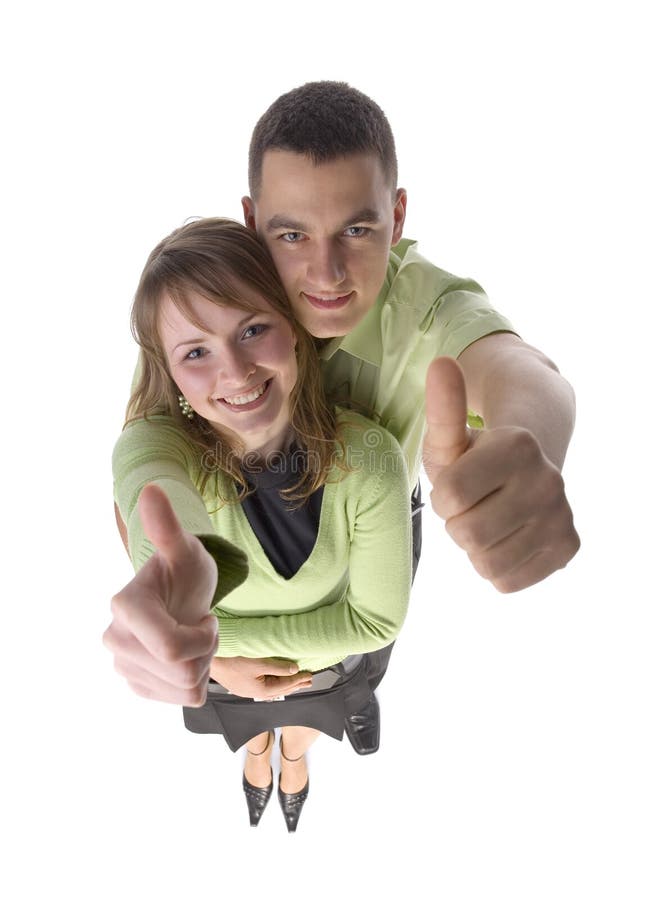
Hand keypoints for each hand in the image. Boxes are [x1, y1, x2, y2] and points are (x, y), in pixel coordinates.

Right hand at [103, 484, 218, 705]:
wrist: (179, 595)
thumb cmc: (184, 570)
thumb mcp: (185, 549)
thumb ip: (168, 527)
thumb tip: (152, 490)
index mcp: (126, 609)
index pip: (174, 650)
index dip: (204, 638)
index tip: (205, 616)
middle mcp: (116, 640)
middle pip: (184, 671)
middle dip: (205, 650)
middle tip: (200, 624)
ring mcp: (124, 666)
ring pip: (186, 689)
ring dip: (202, 664)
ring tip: (193, 637)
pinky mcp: (138, 686)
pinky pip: (184, 701)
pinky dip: (194, 680)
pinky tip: (186, 656)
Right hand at [209, 657, 312, 699]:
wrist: (210, 661)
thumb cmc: (232, 661)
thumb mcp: (259, 662)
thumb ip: (278, 667)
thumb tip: (294, 669)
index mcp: (261, 691)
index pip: (286, 685)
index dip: (299, 679)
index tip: (310, 674)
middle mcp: (255, 694)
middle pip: (280, 689)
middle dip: (296, 684)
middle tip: (308, 681)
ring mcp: (248, 691)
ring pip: (272, 688)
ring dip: (285, 684)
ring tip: (296, 681)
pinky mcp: (242, 685)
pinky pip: (264, 686)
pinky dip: (274, 682)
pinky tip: (275, 681)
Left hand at [423, 357, 579, 592]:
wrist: (526, 471)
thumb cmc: (476, 455)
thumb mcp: (451, 435)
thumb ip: (443, 405)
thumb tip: (440, 362)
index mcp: (518, 446)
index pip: (448, 497)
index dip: (443, 495)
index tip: (458, 483)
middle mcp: (550, 479)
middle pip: (465, 533)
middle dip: (457, 522)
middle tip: (473, 503)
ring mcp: (562, 516)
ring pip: (485, 562)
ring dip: (474, 546)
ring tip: (488, 518)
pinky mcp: (567, 548)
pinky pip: (505, 581)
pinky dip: (495, 566)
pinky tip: (505, 537)